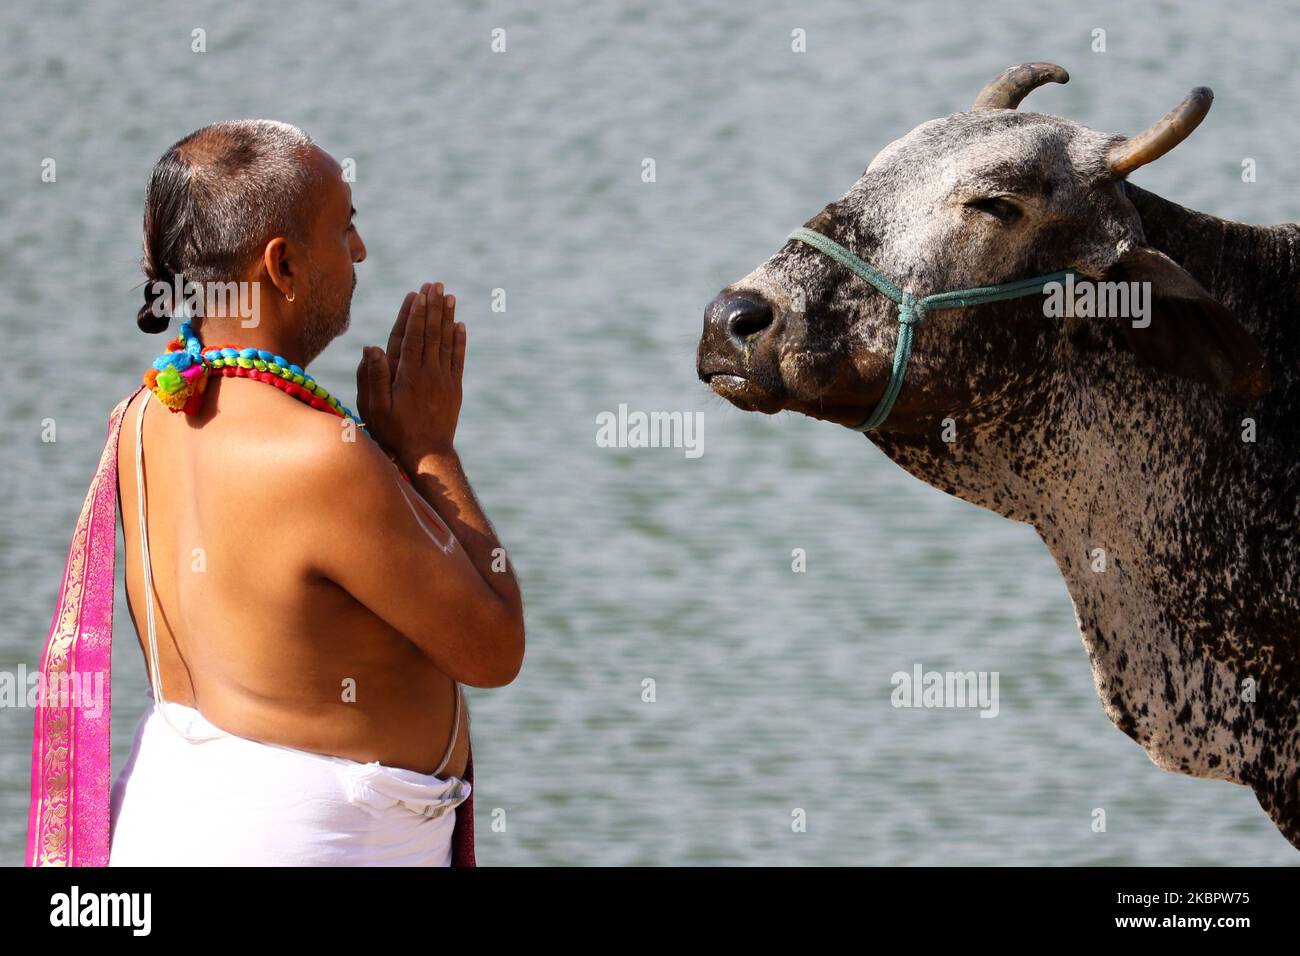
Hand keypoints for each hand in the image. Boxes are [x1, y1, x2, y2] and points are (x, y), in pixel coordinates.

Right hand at [357, 282, 465, 470]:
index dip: (415, 313)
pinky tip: (461, 325)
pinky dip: (459, 340)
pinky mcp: (454, 388)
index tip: (418, 293)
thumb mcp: (375, 408)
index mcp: (407, 374)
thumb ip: (372, 377)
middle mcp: (428, 372)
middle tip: (436, 284)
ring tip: (449, 296)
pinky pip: (458, 358)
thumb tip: (372, 347)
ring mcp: (444, 379)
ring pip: (446, 341)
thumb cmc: (394, 432)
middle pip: (431, 332)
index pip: (411, 335)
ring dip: (447, 317)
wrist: (428, 454)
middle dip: (433, 306)